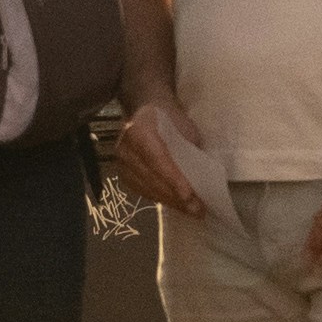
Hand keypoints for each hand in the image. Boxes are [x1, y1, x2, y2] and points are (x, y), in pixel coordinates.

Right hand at [110, 95, 208, 220]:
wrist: (146, 110)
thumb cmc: (168, 115)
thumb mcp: (183, 123)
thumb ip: (189, 145)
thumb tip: (200, 174)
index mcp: (139, 130)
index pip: (157, 159)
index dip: (173, 179)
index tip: (189, 196)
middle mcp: (125, 148)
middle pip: (152, 178)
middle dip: (176, 197)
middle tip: (198, 210)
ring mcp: (121, 162)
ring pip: (147, 188)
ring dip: (170, 201)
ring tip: (192, 211)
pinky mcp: (123, 174)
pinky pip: (143, 191)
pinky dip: (161, 198)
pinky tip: (176, 204)